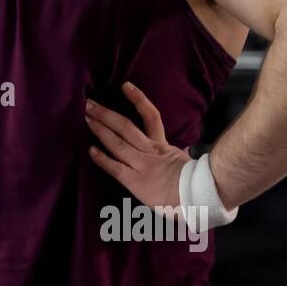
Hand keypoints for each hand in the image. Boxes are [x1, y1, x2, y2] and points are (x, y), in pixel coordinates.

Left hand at [85, 82, 188, 211]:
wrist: (200, 199)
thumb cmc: (195, 186)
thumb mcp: (185, 164)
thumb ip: (179, 155)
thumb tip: (182, 151)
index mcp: (163, 146)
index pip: (152, 116)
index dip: (138, 99)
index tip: (126, 86)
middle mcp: (150, 151)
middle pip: (126, 127)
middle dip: (106, 115)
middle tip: (89, 103)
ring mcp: (142, 165)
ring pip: (118, 143)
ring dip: (100, 130)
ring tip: (86, 118)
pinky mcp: (136, 181)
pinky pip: (116, 168)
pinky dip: (102, 159)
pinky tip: (91, 150)